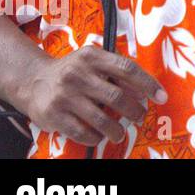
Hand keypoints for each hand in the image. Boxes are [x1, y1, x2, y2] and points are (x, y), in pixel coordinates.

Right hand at [13, 47, 166, 147]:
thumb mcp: (93, 62)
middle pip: (117, 96)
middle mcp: (77, 74)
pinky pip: (82, 132)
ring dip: (116, 129)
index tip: (162, 97)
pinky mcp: (53, 114)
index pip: (127, 69)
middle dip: (134, 111)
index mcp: (91, 57)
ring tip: (120, 133)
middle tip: (140, 117)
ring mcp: (64, 95)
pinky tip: (99, 137)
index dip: (148, 84)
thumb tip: (145, 91)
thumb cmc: (74, 71)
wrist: (33, 80)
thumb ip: (116, 71)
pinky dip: (95, 137)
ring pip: (101, 118)